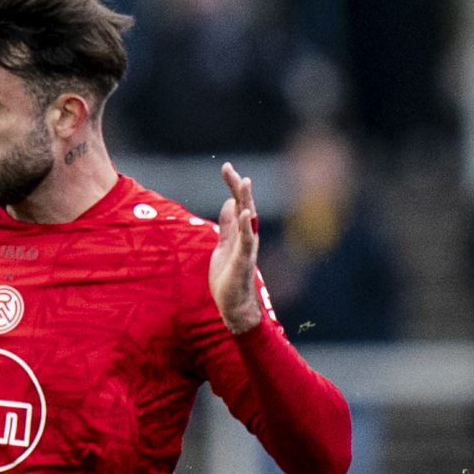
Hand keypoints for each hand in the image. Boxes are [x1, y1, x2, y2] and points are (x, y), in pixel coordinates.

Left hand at [211, 162, 264, 335]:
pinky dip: (247, 226)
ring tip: (244, 182)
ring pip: (250, 220)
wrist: (234, 306)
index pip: (237, 203)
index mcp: (240, 232)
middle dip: (238, 187)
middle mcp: (247, 237)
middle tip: (230, 169)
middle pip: (245, 206)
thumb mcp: (223, 245)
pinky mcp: (244, 261)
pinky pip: (247, 241)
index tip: (226, 167)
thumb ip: (228, 226)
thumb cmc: (229, 277)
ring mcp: (247, 248)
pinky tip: (246, 212)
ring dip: (247, 200)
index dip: (232, 186)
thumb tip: (230, 203)